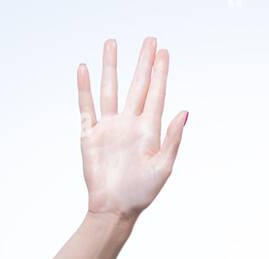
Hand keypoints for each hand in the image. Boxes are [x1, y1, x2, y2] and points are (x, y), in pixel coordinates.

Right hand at [77, 36, 187, 220]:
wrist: (114, 208)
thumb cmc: (142, 192)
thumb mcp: (163, 167)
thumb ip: (173, 138)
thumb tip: (185, 112)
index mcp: (149, 130)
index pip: (156, 94)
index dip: (160, 73)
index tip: (164, 52)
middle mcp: (129, 124)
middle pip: (137, 85)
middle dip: (143, 63)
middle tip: (149, 40)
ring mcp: (109, 127)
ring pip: (110, 89)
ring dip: (111, 67)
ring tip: (112, 44)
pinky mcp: (90, 135)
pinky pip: (86, 106)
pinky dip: (84, 88)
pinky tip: (84, 69)